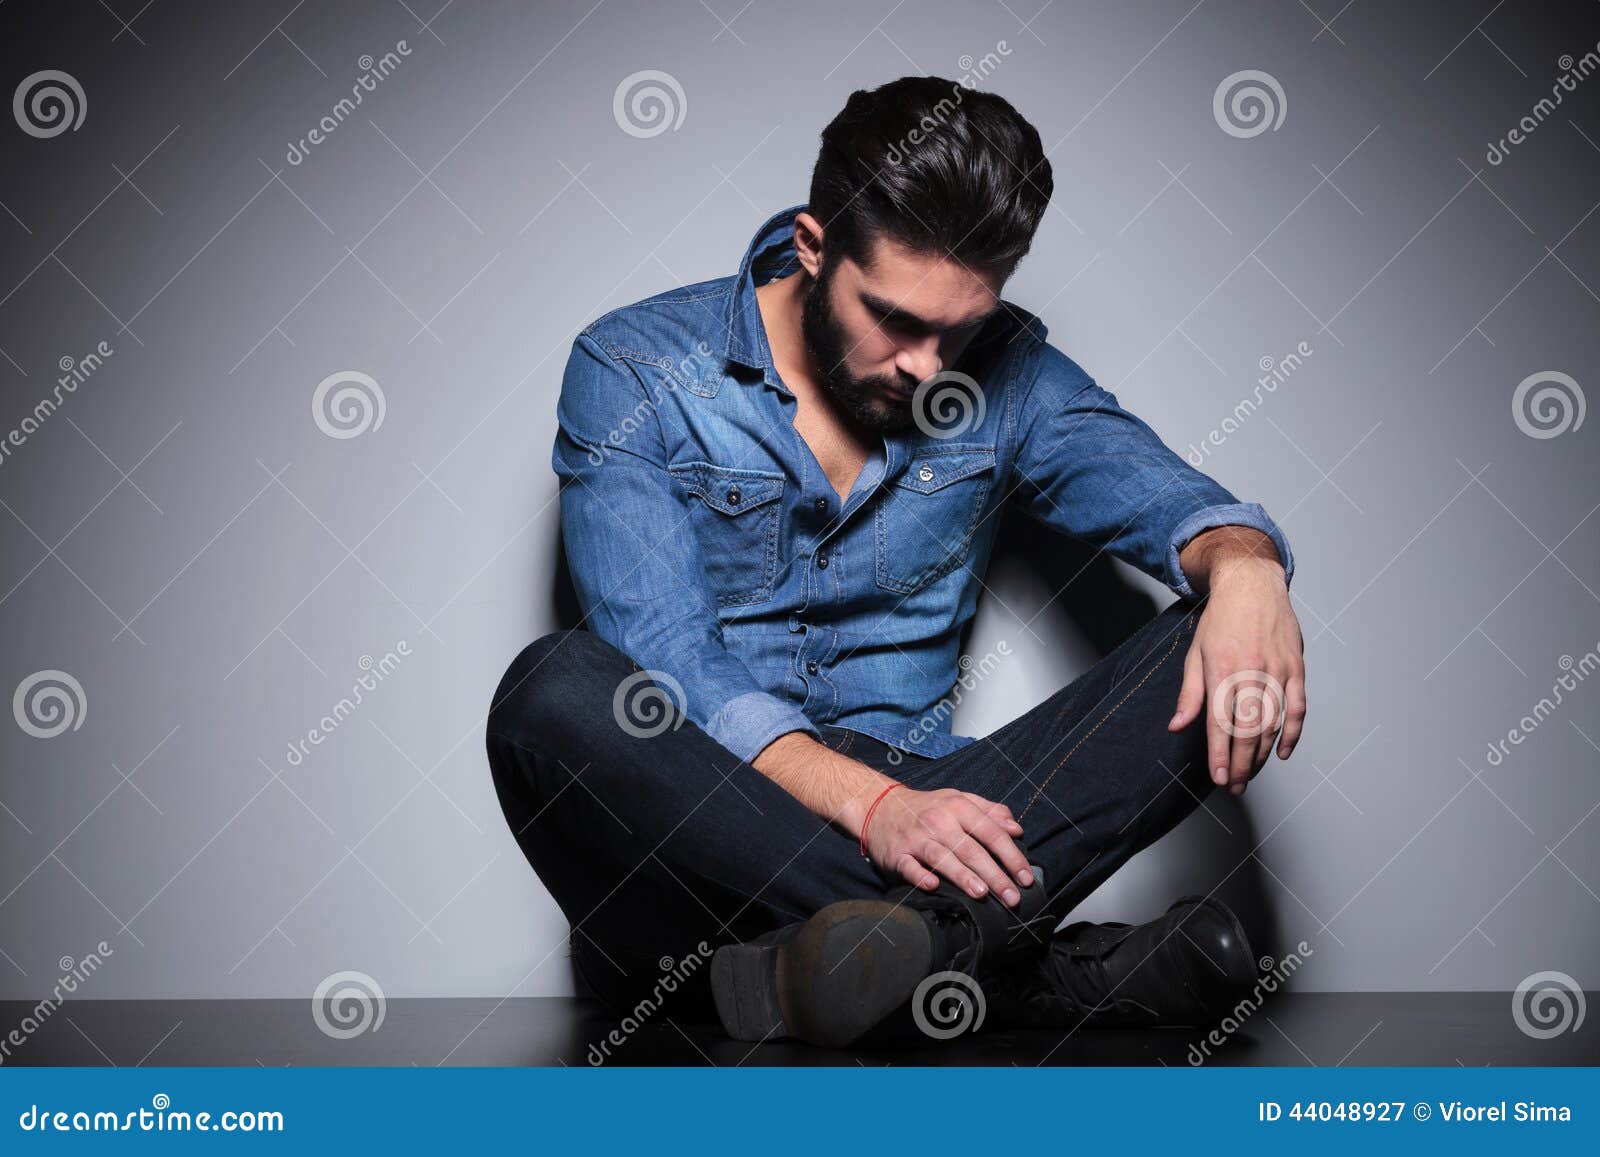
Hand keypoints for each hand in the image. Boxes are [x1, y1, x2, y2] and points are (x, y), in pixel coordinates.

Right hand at [861, 787, 1033, 905]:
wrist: (880, 806)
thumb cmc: (927, 807)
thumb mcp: (958, 799)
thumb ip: (989, 811)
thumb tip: (1016, 829)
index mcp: (958, 807)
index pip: (990, 832)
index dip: (1011, 855)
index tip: (1026, 877)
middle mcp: (938, 822)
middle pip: (970, 850)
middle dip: (994, 875)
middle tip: (1012, 897)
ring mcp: (917, 838)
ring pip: (943, 858)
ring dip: (962, 876)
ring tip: (981, 894)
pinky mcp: (897, 854)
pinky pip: (910, 867)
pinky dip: (921, 876)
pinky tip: (934, 886)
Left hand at [1169, 556, 1305, 795]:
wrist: (1251, 584)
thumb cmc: (1220, 620)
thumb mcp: (1195, 654)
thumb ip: (1189, 694)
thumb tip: (1177, 726)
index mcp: (1221, 670)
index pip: (1220, 723)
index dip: (1221, 754)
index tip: (1220, 777)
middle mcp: (1251, 672)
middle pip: (1248, 730)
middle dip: (1242, 763)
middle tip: (1235, 786)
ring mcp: (1277, 670)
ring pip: (1273, 723)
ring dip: (1263, 754)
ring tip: (1251, 773)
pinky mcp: (1296, 668)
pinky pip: (1298, 708)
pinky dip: (1293, 734)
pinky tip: (1282, 752)